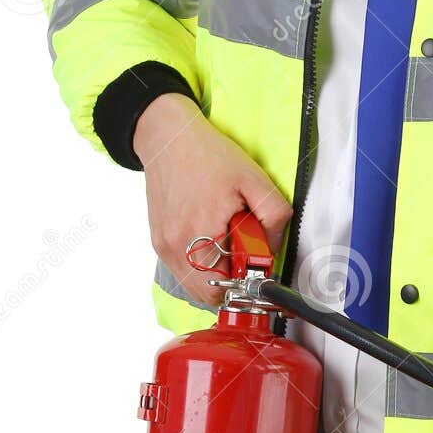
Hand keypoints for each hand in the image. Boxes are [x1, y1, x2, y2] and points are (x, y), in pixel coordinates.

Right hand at [133, 94, 292, 307]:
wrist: (168, 137)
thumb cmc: (207, 154)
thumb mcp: (254, 179)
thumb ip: (273, 216)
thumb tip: (273, 248)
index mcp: (201, 232)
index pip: (224, 288)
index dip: (244, 281)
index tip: (254, 265)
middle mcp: (176, 246)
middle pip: (207, 294)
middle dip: (229, 280)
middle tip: (241, 253)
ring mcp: (164, 246)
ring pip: (193, 285)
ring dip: (213, 274)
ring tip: (225, 241)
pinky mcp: (158, 242)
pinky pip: (182, 270)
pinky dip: (199, 263)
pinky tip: (210, 236)